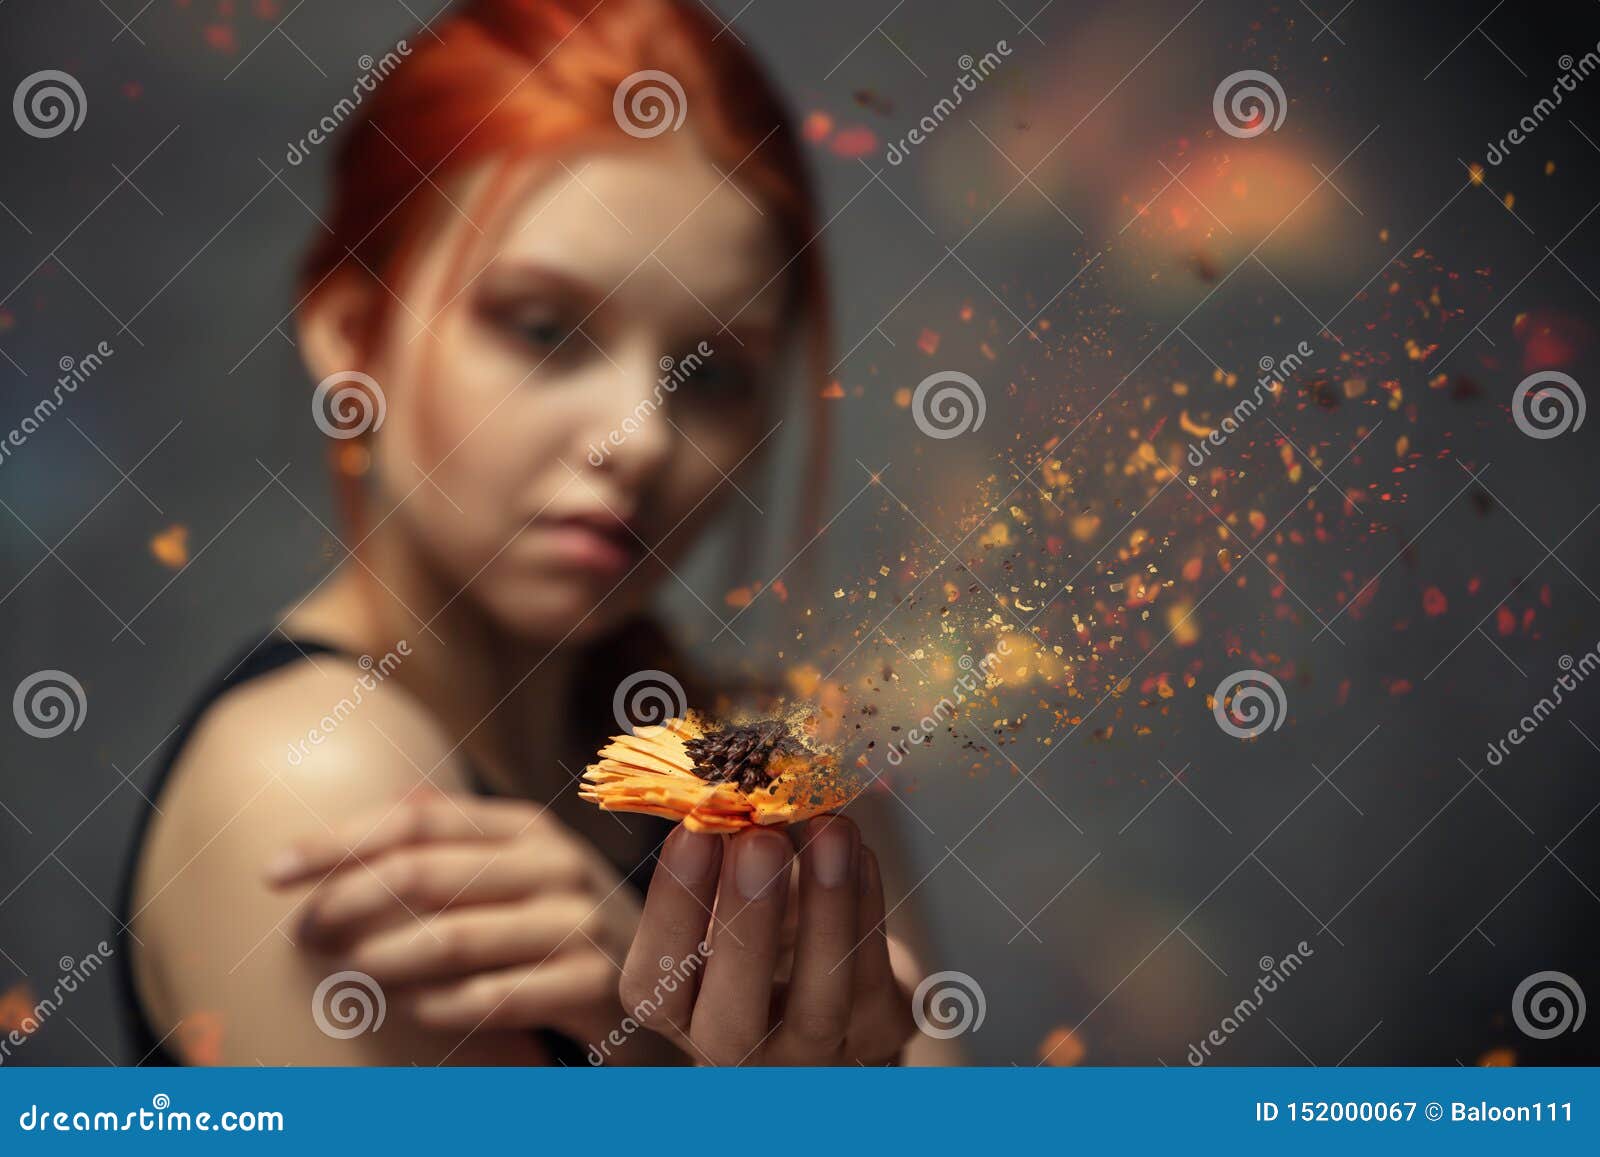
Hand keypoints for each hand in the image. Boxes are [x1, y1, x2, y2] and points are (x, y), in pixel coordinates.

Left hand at [264, 791, 638, 1047]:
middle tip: (301, 932)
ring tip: (347, 973)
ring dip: (385, 955)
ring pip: (455, 933)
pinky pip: (497, 994)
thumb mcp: (528, 880)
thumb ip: (466, 841)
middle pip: (425, 871)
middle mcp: (558, 864)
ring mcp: (581, 922)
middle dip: (347, 899)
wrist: (673, 1004)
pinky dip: (443, 1004)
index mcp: (529, 830)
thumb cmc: (573, 940)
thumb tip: (401, 798)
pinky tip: (414, 1011)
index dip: (338, 842)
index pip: (416, 821)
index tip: (272, 871)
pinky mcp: (598, 983)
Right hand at [620, 815, 913, 1065]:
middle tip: (759, 838)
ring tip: (828, 827)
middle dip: (746, 923)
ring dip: (826, 908)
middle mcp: (738, 1054)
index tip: (692, 830)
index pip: (655, 982)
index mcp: (680, 1014)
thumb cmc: (763, 924)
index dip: (673, 908)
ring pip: (819, 1004)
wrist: (842, 975)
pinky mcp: (878, 1037)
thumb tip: (730, 782)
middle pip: (731, 1020)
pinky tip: (859, 851)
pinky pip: (874, 979)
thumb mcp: (724, 897)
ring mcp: (813, 1058)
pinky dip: (868, 906)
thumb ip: (718, 856)